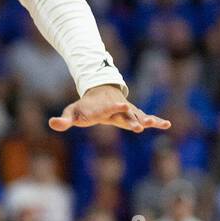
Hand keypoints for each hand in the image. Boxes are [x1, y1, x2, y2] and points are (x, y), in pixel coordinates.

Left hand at [49, 85, 170, 133]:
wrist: (99, 95)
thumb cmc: (84, 107)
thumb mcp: (72, 112)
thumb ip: (64, 119)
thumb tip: (52, 123)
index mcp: (101, 108)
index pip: (108, 108)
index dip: (116, 107)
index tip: (124, 105)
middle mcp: (116, 109)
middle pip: (125, 114)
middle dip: (132, 118)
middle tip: (140, 124)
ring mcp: (126, 112)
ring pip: (137, 115)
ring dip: (146, 119)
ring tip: (155, 123)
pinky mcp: (133, 115)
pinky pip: (145, 117)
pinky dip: (156, 121)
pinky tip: (167, 124)